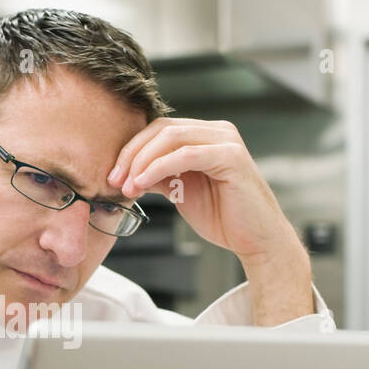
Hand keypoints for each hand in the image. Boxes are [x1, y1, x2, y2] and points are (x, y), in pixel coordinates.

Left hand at [107, 117, 297, 263]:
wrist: (255, 239)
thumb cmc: (223, 217)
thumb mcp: (181, 191)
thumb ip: (159, 175)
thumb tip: (126, 172)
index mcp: (206, 135)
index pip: (159, 130)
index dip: (132, 149)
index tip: (112, 175)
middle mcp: (218, 131)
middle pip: (162, 129)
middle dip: (131, 154)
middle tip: (113, 179)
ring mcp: (227, 141)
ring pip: (171, 137)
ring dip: (141, 161)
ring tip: (126, 186)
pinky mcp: (231, 156)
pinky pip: (186, 154)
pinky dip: (159, 167)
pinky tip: (142, 183)